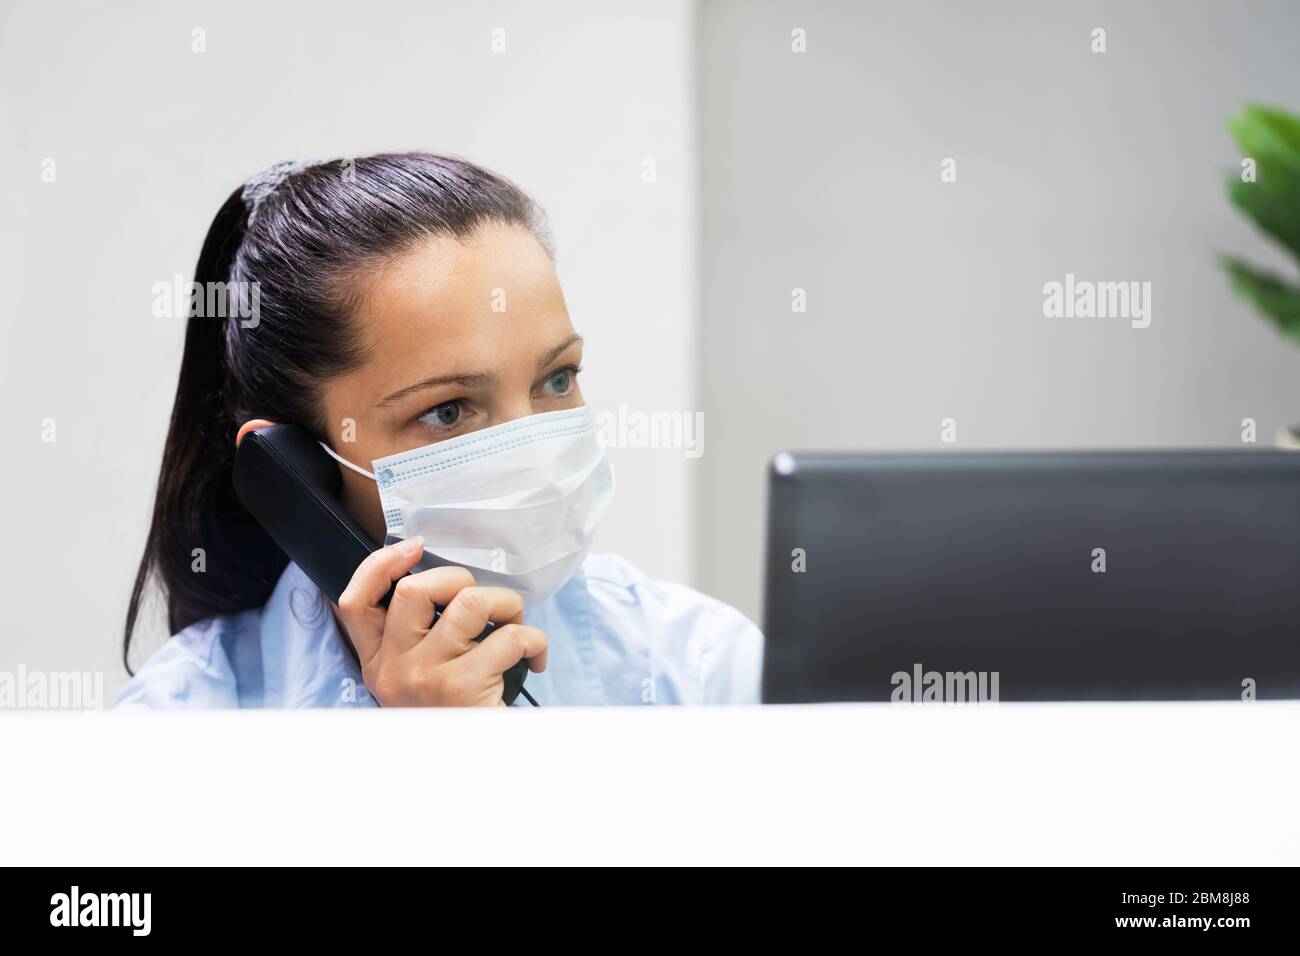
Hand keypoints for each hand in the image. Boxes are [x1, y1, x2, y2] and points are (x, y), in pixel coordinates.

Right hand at [336, 536, 547, 705]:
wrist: (467, 768)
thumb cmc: (451, 715)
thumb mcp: (413, 680)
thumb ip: (411, 637)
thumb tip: (435, 577)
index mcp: (378, 663)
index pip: (355, 602)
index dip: (380, 565)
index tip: (414, 547)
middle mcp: (395, 669)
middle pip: (416, 590)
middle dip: (461, 579)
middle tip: (483, 603)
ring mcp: (428, 677)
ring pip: (470, 602)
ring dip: (506, 603)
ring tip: (514, 623)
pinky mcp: (465, 687)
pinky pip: (510, 636)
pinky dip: (535, 639)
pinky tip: (535, 657)